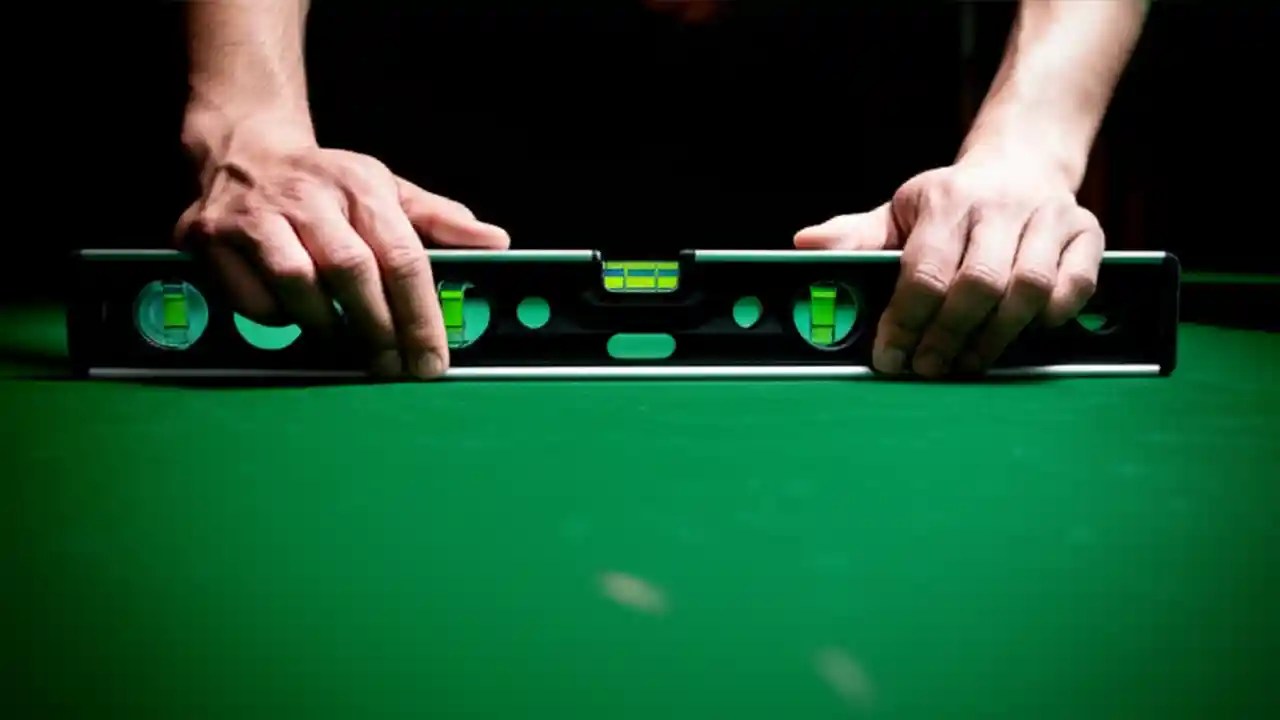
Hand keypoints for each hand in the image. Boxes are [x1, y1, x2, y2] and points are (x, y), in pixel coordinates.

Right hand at [175, 131, 509, 378]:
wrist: (243, 151)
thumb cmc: (329, 185)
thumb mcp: (388, 191)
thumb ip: (440, 222)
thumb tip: (496, 242)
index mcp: (360, 186)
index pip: (402, 255)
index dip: (420, 314)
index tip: (433, 359)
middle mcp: (308, 196)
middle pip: (351, 272)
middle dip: (378, 329)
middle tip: (392, 368)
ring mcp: (256, 216)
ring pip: (298, 286)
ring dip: (327, 325)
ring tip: (346, 343)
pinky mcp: (209, 236)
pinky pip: (251, 299)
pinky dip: (276, 319)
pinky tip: (292, 316)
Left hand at [794, 158, 1103, 377]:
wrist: (1020, 164)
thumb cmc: (950, 202)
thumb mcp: (898, 212)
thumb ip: (855, 237)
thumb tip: (806, 245)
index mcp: (946, 199)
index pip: (924, 271)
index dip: (905, 322)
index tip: (890, 358)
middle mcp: (1000, 205)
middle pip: (977, 286)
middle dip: (947, 337)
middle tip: (928, 368)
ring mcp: (1049, 217)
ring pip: (1027, 290)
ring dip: (994, 338)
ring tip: (967, 362)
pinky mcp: (1088, 232)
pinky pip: (1075, 286)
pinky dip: (1050, 317)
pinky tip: (1022, 333)